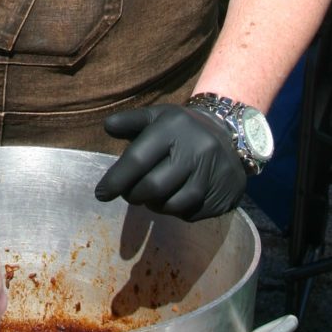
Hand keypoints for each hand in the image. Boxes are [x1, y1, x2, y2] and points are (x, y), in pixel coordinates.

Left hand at [94, 103, 246, 220]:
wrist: (230, 134)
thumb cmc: (181, 128)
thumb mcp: (156, 116)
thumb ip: (130, 122)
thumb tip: (107, 126)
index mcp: (173, 128)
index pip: (138, 160)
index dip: (116, 180)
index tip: (101, 194)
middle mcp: (196, 150)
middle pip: (154, 187)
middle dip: (134, 195)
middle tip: (130, 194)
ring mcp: (213, 173)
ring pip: (172, 205)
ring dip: (155, 205)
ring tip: (151, 196)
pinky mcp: (224, 193)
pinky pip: (191, 214)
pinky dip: (176, 211)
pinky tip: (174, 198)